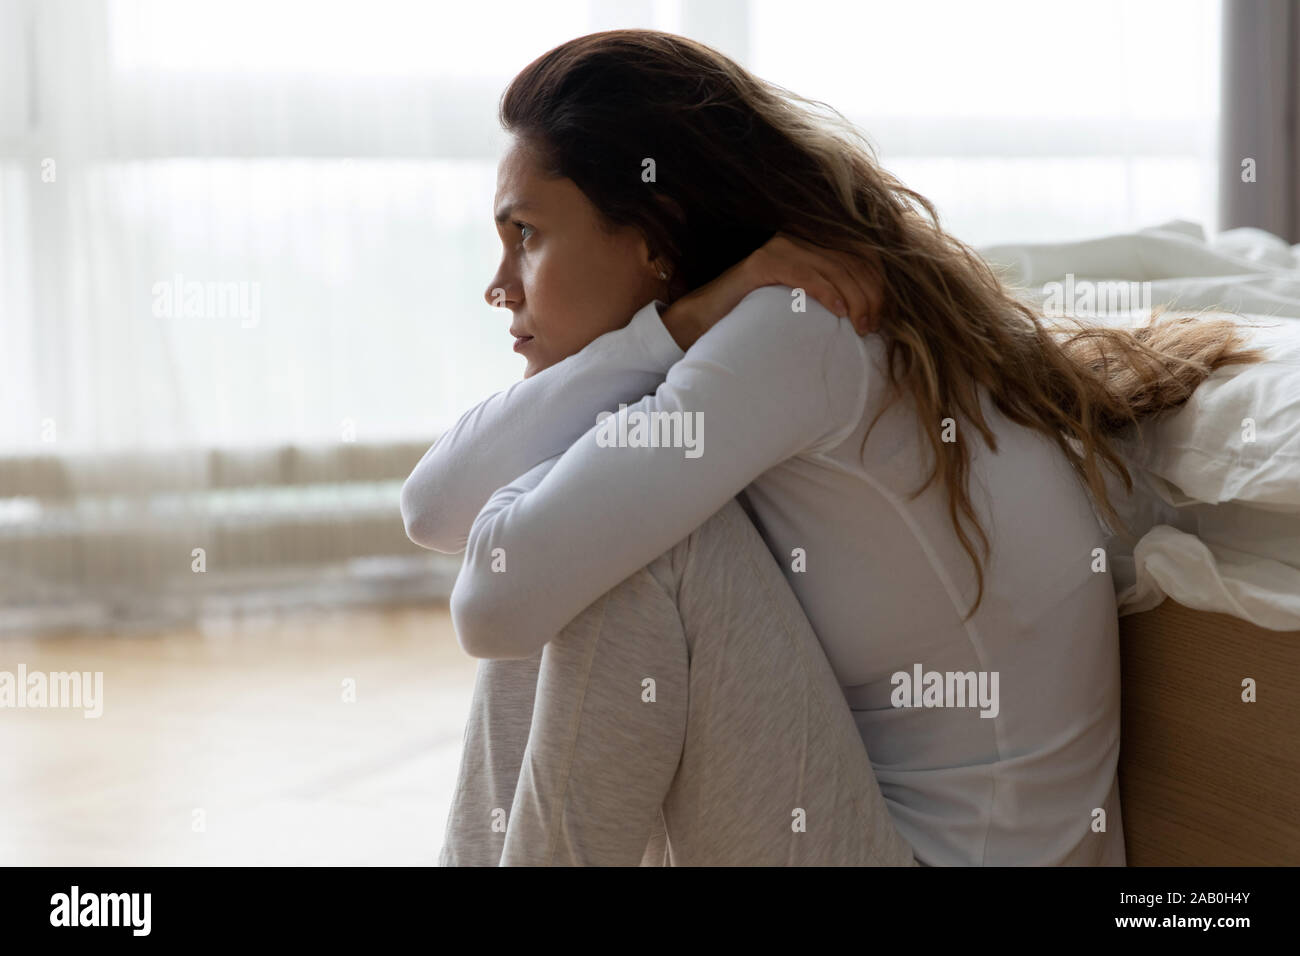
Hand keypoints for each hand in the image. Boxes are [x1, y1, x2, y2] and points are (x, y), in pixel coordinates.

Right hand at [660, 232, 882, 350]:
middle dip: (870, 294)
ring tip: (859, 325)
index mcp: (811, 243)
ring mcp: (779, 248)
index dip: (878, 282)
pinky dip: (828, 292)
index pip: (859, 254)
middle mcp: (797, 238)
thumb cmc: (755, 317)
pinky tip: (839, 311)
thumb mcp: (802, 302)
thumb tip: (872, 309)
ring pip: (834, 267)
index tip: (881, 315)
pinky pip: (806, 274)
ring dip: (854, 298)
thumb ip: (831, 293)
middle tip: (871, 325)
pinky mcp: (763, 263)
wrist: (705, 321)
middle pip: (851, 260)